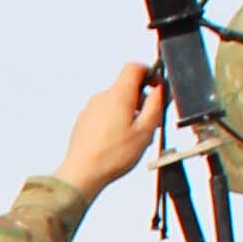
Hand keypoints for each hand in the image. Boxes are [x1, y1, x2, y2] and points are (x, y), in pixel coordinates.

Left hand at [50, 59, 164, 206]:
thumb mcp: (145, 130)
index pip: (134, 68)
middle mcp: (101, 98)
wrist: (82, 173)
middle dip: (142, 101)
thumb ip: (156, 106)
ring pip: (116, 103)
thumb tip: (161, 91)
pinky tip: (119, 142)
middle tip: (151, 122)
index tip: (157, 86)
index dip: (149, 73)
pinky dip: (115, 121)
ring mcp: (90, 109)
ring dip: (129, 113)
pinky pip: (105, 114)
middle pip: (127, 88)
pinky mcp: (84, 121)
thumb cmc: (112, 156)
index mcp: (118, 95)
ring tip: (135, 137)